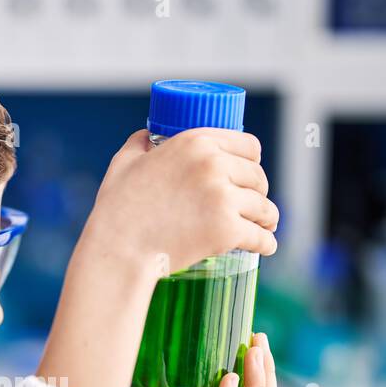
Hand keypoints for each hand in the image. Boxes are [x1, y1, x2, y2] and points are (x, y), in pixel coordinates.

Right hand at [83, 127, 279, 278]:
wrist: (118, 250)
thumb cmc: (117, 209)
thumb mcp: (125, 163)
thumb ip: (140, 144)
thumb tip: (147, 136)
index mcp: (195, 142)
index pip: (248, 145)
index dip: (253, 161)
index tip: (249, 175)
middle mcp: (214, 165)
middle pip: (257, 176)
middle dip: (259, 191)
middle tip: (255, 205)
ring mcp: (223, 198)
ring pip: (264, 207)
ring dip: (268, 218)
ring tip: (265, 226)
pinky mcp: (227, 231)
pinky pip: (260, 237)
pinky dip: (266, 243)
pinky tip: (267, 246)